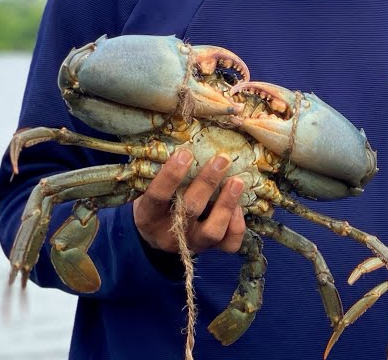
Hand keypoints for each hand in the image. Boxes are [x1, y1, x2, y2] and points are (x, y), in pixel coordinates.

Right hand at [132, 150, 246, 253]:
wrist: (156, 237)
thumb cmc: (155, 202)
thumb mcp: (147, 188)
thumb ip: (159, 171)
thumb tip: (181, 138)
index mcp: (148, 216)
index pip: (157, 197)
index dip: (171, 176)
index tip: (186, 153)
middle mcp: (169, 234)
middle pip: (190, 210)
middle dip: (207, 183)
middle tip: (222, 159)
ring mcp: (192, 244)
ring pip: (212, 231)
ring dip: (226, 204)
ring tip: (237, 181)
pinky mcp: (210, 249)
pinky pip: (228, 245)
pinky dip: (237, 226)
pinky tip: (240, 207)